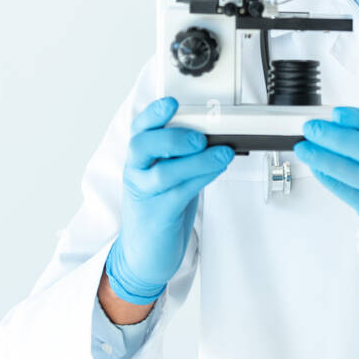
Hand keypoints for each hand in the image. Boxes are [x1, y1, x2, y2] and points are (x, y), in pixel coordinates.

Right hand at [104, 96, 234, 304]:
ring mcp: (144, 195)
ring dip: (198, 160)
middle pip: (143, 145)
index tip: (171, 103)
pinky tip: (216, 169)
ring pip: (165, 172)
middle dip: (173, 137)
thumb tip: (215, 135)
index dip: (153, 114)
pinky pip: (178, 193)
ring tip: (222, 154)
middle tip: (199, 138)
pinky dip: (201, 178)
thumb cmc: (161, 210)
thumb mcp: (171, 176)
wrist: (144, 255)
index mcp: (139, 159)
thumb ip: (184, 156)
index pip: (140, 129)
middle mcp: (137, 173)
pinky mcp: (157, 216)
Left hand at [293, 106, 358, 277]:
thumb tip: (342, 126)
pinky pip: (347, 191)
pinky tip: (317, 169)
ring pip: (351, 171)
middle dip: (333, 137)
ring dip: (323, 158)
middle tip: (312, 129)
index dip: (354, 118)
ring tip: (305, 148)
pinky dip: (329, 179)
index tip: (335, 113)